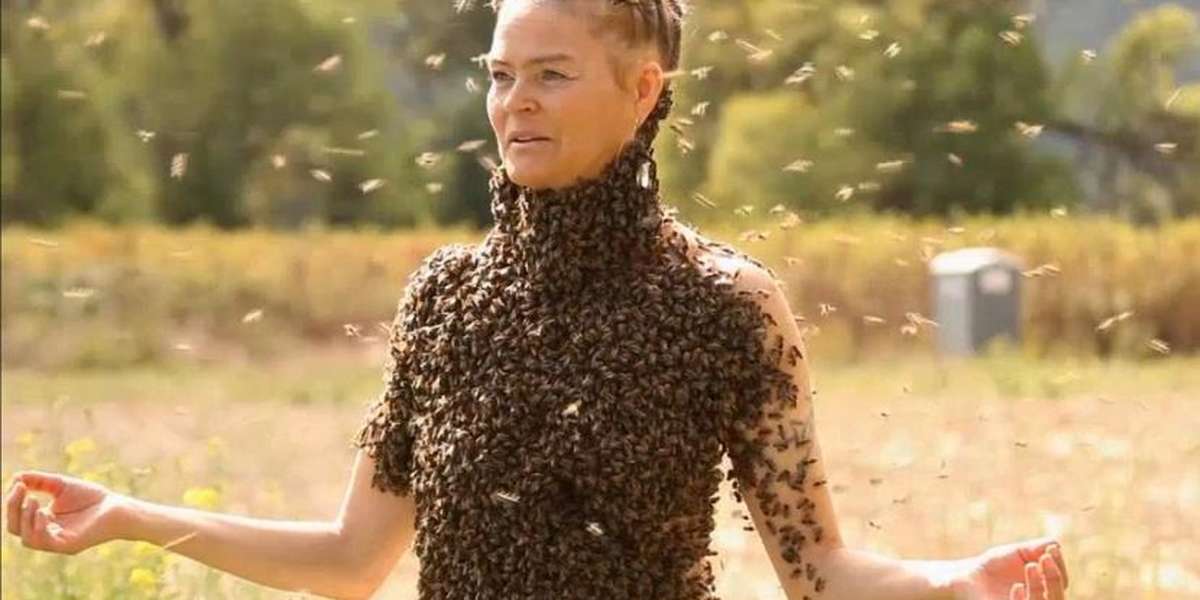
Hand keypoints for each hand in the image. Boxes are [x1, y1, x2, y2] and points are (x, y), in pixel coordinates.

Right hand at [4, 470, 130, 554]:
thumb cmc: (92, 497)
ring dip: (25, 518)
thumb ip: (39, 481)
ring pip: (26, 538)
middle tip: (19, 490)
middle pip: (15, 528)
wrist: (118, 507)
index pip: (17, 517)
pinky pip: (44, 542)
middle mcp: (46, 534)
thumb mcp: (60, 485)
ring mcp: (56, 542)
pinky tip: (45, 512)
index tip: (18, 483)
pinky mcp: (67, 546)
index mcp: (42, 521)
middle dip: (13, 508)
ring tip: (33, 500)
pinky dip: (39, 527)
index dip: (13, 501)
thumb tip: (16, 477)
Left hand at [956, 536, 1068, 598]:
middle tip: (1045, 558)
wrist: (969, 576)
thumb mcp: (1017, 553)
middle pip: (1056, 596)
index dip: (1059, 566)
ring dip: (1039, 586)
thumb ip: (1036, 549)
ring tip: (1030, 566)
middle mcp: (1038, 599)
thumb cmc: (996, 564)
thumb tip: (1056, 545)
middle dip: (1054, 577)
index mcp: (1045, 588)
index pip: (1061, 581)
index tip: (1051, 549)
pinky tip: (1017, 586)